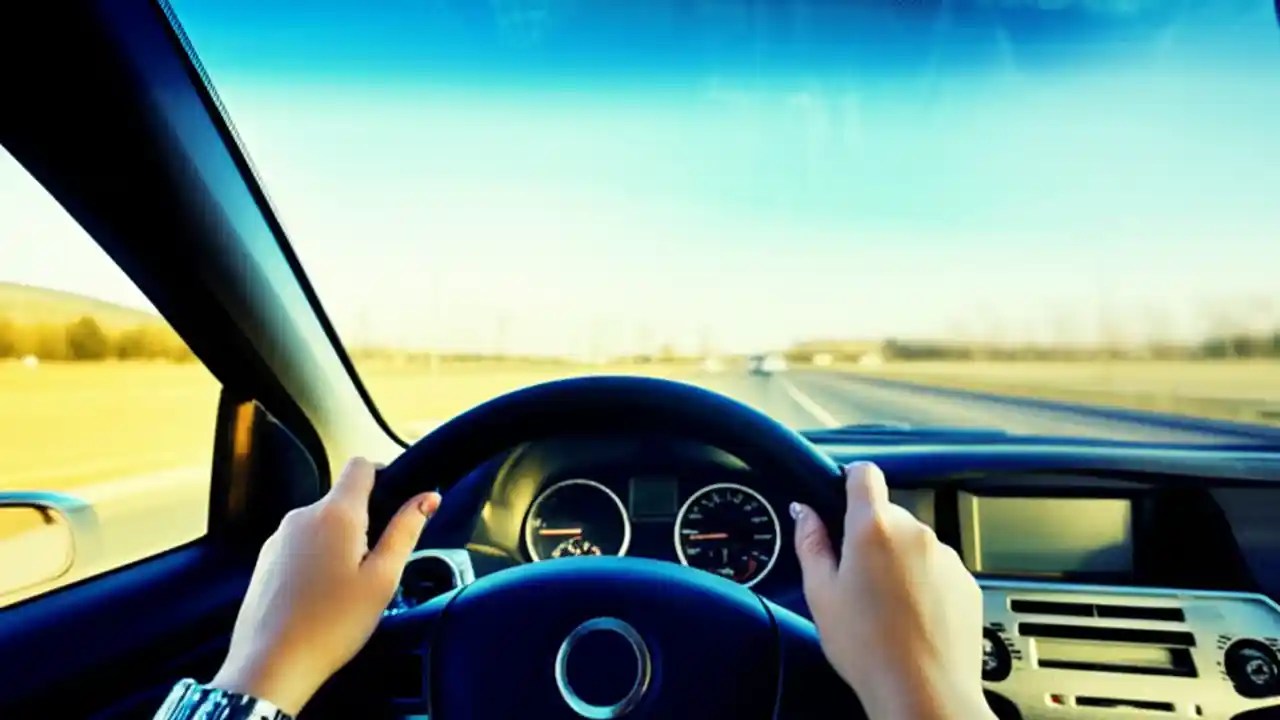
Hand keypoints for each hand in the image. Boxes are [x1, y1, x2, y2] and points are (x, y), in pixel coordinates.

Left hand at [210, 457, 439, 714]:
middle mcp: (302, 515)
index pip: (360, 466)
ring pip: (321, 523)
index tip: (396, 504)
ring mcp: (278, 537)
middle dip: (364, 520)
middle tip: (377, 563)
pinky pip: (300, 543)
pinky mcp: (265, 559)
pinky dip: (316, 557)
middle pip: (342, 498)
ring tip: (346, 586)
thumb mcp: (382, 578)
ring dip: (339, 541)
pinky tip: (319, 595)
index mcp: (336, 514)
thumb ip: (406, 531)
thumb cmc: (333, 623)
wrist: (271, 664)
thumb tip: (428, 496)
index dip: (383, 474)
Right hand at [792, 462, 991, 719]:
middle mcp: (915, 533)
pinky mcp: (966, 582)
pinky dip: (924, 584)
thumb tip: (805, 513)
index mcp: (873, 528)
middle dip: (871, 537)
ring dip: (899, 563)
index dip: (851, 479)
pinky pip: (938, 570)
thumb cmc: (870, 649)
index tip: (844, 494)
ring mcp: (946, 557)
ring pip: (914, 545)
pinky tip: (911, 618)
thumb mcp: (821, 593)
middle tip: (856, 579)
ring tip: (885, 608)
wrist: (923, 692)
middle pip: (888, 515)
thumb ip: (811, 543)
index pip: (865, 474)